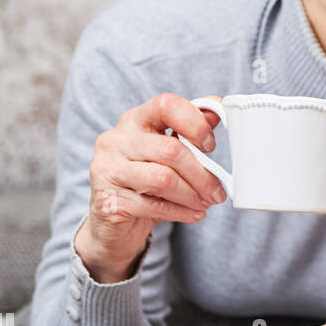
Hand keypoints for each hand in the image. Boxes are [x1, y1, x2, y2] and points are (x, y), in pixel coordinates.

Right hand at [75, 93, 226, 283]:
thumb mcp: (168, 153)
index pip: (166, 105)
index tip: (210, 145)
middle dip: (202, 174)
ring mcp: (107, 169)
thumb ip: (190, 130)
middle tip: (218, 191)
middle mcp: (116, 140)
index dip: (195, 123)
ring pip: (163, 179)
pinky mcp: (107, 200)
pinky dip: (181, 212)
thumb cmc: (145, 180)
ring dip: (192, 195)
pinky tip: (195, 214)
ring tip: (206, 203)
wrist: (114, 221)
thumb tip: (217, 111)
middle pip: (170, 150)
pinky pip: (153, 206)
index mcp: (134, 120)